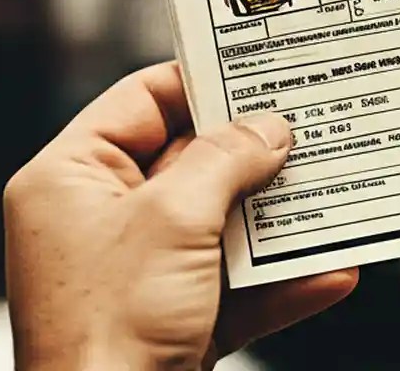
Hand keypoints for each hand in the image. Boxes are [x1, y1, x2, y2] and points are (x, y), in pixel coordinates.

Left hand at [4, 62, 357, 369]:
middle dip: (254, 156)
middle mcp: (99, 220)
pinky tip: (329, 272)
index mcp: (70, 179)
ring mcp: (137, 273)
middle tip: (310, 129)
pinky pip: (234, 287)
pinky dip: (279, 282)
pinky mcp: (171, 320)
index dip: (202, 82)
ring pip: (220, 226)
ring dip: (276, 221)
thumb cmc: (107, 328)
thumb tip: (267, 129)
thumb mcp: (175, 220)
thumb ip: (226, 161)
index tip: (260, 72)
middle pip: (191, 163)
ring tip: (330, 195)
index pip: (141, 101)